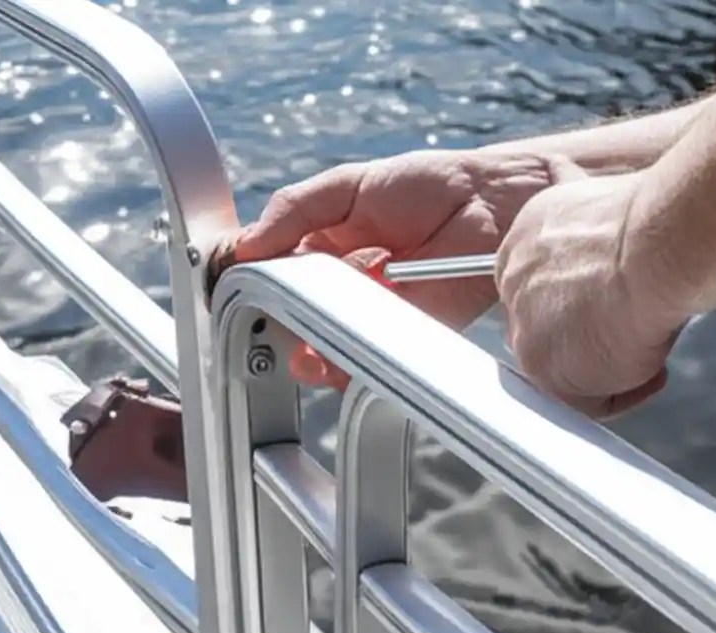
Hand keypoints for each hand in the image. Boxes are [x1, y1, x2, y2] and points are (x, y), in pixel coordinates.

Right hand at [227, 149, 555, 330]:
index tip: (224, 287)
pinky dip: (337, 365)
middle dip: (268, 319)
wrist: (491, 203)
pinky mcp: (399, 337)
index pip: (271, 272)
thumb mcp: (348, 185)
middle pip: (288, 314)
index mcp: (323, 247)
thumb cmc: (428, 185)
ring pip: (318, 342)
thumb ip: (295, 210)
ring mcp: (367, 315)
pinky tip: (321, 358)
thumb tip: (246, 244)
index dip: (246, 282)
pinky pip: (360, 359)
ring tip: (289, 340)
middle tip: (251, 314)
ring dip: (299, 347)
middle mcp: (340, 286)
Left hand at [495, 165, 683, 417]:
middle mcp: (514, 280)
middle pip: (545, 325)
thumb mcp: (614, 218)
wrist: (654, 248)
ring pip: (563, 365)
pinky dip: (627, 393)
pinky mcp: (545, 369)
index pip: (541, 284)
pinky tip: (654, 370)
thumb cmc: (653, 228)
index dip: (579, 302)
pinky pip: (586, 402)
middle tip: (629, 333)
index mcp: (527, 237)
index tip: (608, 307)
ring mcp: (524, 328)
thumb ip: (597, 245)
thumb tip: (616, 257)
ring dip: (606, 364)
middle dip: (586, 335)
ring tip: (648, 347)